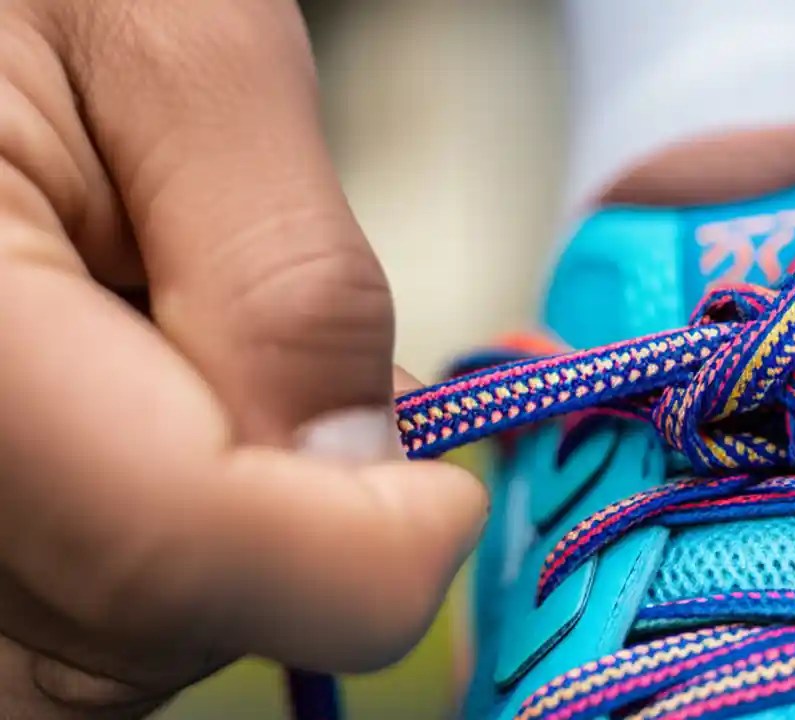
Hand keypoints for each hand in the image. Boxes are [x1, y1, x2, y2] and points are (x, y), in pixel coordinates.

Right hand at [0, 1, 484, 716]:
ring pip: (124, 643)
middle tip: (300, 364)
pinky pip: (82, 626)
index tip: (447, 491)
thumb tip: (363, 459)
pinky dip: (173, 551)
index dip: (361, 550)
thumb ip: (282, 263)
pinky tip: (161, 412)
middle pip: (160, 621)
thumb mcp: (176, 48)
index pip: (174, 547)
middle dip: (299, 525)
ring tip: (198, 346)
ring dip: (236, 533)